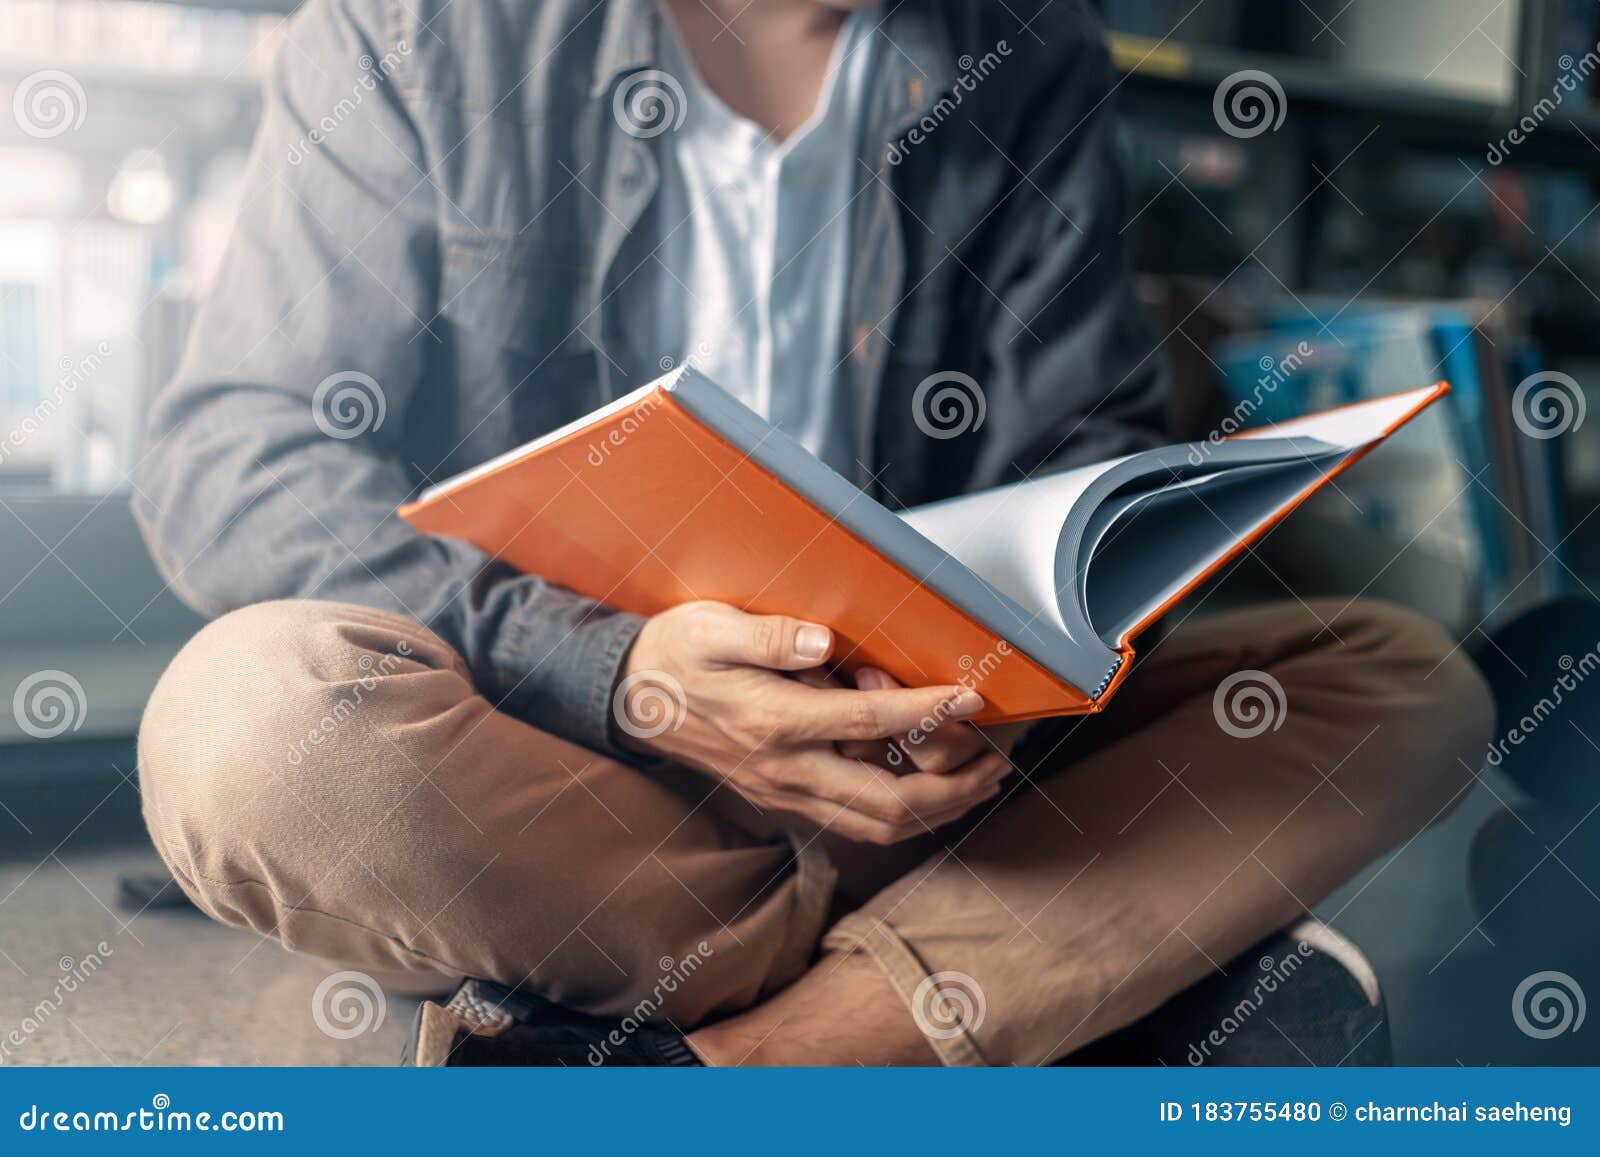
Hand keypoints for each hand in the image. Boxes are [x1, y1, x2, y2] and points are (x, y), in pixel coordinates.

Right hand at [614, 601, 1011, 843]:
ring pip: (876, 825)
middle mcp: (784, 770)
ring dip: (937, 811)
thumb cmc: (677, 654)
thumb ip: (766, 636)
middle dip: (953, 787)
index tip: (972, 697)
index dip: (928, 712)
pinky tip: (931, 794)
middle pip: (887, 802)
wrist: (631, 699)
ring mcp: (784, 793)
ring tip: (980, 781)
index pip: (869, 722)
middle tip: (998, 761)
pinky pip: (855, 824)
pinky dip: (904, 817)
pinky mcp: (784, 800)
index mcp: (773, 722)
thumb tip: (820, 642)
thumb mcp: (711, 627)